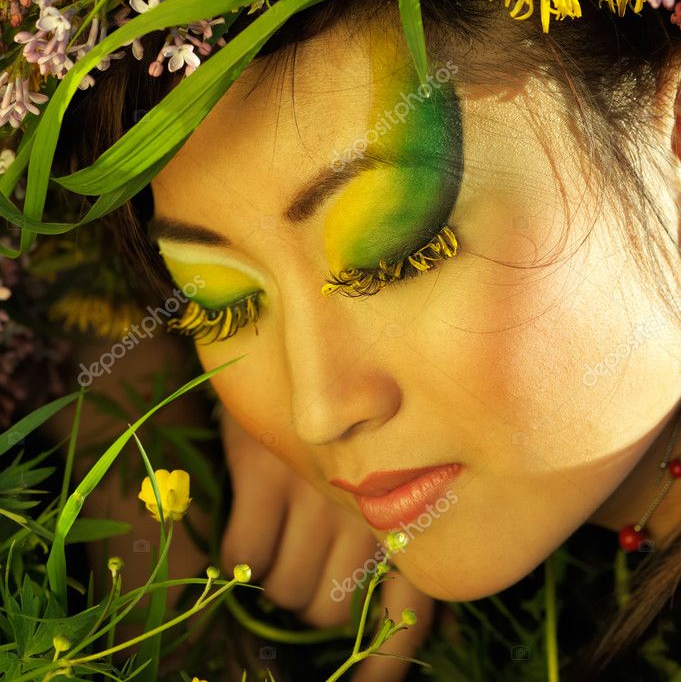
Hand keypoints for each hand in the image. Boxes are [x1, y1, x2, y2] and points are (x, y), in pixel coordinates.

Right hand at [219, 410, 434, 680]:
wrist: (295, 337)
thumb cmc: (348, 414)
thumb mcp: (383, 464)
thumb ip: (400, 524)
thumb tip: (424, 614)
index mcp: (404, 508)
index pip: (407, 609)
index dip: (387, 663)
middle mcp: (367, 504)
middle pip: (330, 611)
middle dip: (311, 604)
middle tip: (302, 571)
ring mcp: (315, 486)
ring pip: (286, 588)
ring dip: (273, 580)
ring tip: (276, 544)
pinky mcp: (265, 468)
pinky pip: (245, 550)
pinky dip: (239, 553)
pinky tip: (247, 525)